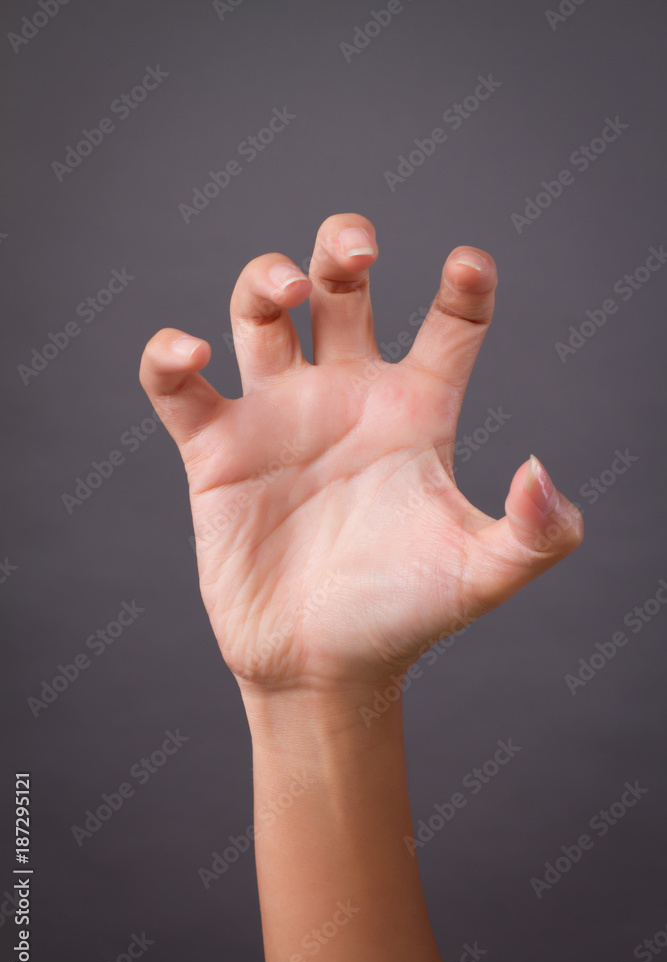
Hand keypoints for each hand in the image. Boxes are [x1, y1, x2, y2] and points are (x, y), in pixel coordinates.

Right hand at [139, 213, 582, 693]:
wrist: (324, 668)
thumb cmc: (405, 616)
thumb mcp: (484, 575)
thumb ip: (538, 531)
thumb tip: (541, 469)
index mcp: (416, 410)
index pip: (450, 324)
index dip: (464, 286)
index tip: (467, 266)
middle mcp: (347, 397)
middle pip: (341, 286)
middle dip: (343, 246)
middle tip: (358, 248)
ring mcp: (279, 417)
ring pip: (261, 313)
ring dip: (266, 278)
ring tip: (287, 287)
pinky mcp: (217, 451)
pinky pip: (178, 388)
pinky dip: (168, 358)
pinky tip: (189, 353)